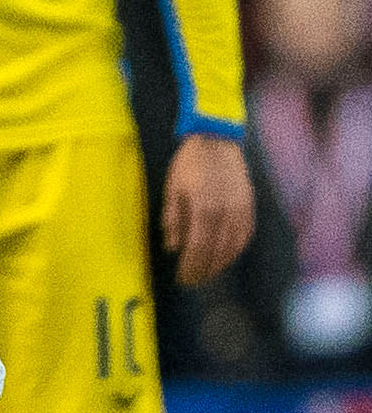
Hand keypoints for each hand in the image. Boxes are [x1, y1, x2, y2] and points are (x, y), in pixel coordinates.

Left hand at [164, 133, 255, 285]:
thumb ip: (173, 218)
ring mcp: (241, 212)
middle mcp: (225, 215)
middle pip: (216, 253)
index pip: (198, 249)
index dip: (191, 267)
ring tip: (207, 273)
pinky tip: (226, 257)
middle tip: (192, 281)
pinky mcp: (250, 208)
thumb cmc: (189, 163)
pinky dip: (235, 251)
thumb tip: (172, 247)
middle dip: (203, 270)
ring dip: (220, 265)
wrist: (217, 141)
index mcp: (203, 210)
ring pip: (232, 248)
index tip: (182, 279)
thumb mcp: (173, 188)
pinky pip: (245, 237)